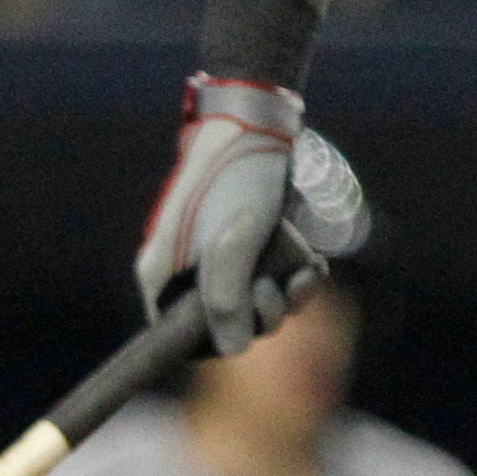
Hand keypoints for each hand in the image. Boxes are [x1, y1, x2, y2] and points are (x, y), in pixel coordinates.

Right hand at [136, 75, 304, 355]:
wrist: (259, 126)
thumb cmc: (235, 180)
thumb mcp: (231, 245)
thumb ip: (227, 301)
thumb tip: (235, 349)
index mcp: (162, 273)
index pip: (177, 335)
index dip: (213, 340)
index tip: (244, 328)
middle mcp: (186, 271)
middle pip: (223, 324)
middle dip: (260, 314)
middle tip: (276, 290)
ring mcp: (219, 259)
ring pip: (255, 304)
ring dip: (287, 298)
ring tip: (305, 274)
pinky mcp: (249, 247)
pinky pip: (272, 282)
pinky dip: (296, 280)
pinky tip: (314, 268)